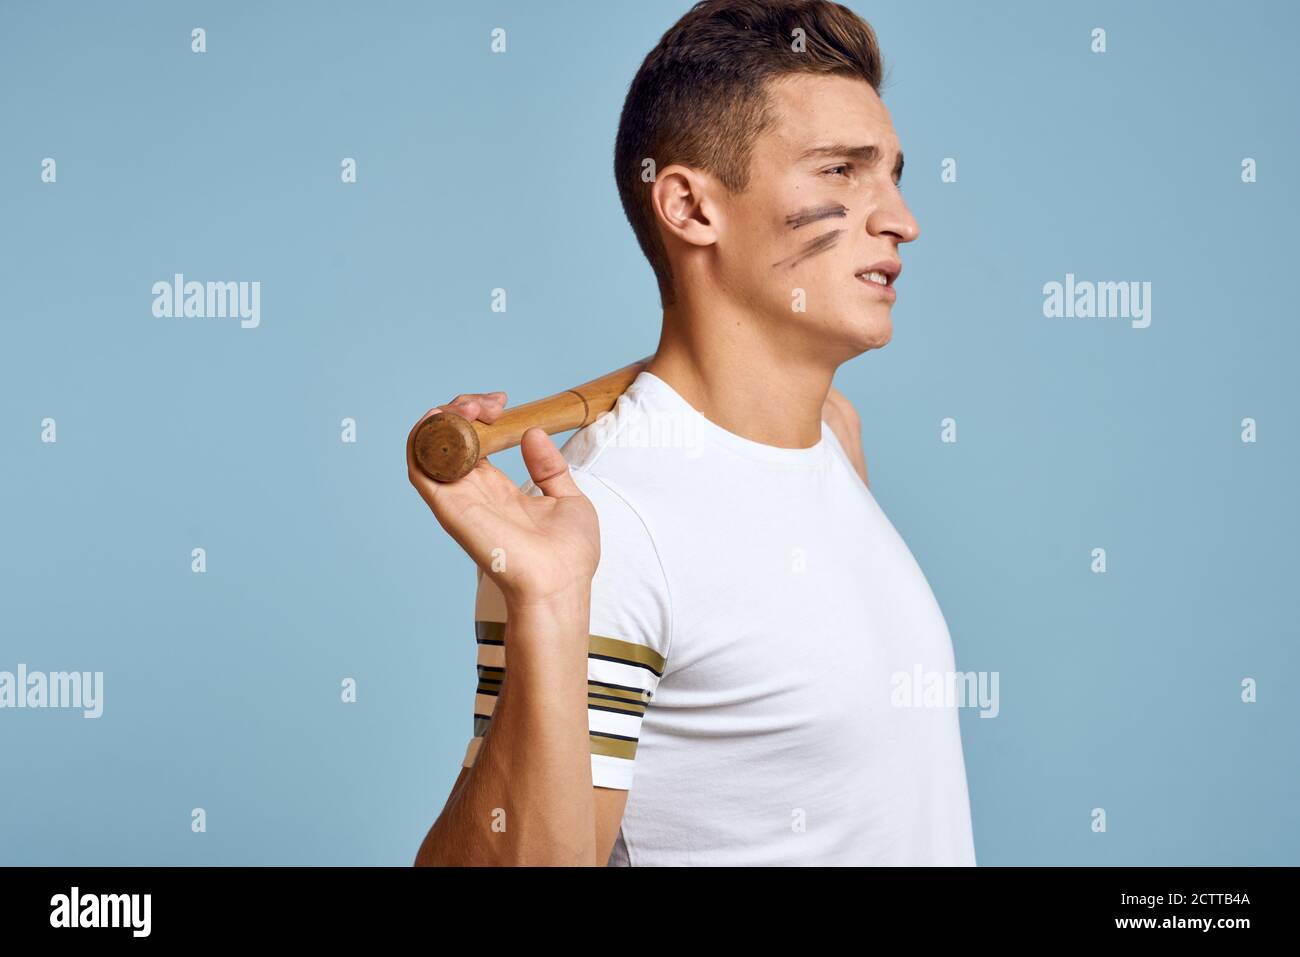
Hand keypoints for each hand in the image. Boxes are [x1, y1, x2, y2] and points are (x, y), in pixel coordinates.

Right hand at [406, 391, 599, 605]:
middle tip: (492, 405)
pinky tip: (444, 418)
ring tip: (470, 406)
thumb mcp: (568, 498)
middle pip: (450, 438)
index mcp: (497, 489)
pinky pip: (420, 467)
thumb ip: (549, 468)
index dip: (481, 415)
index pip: (474, 443)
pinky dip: (424, 437)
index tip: (504, 404)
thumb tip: (533, 433)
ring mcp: (458, 498)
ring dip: (443, 416)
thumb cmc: (569, 555)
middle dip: (463, 407)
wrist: (560, 583)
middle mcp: (472, 491)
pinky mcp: (448, 505)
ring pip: (430, 446)